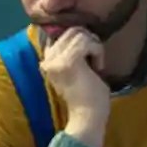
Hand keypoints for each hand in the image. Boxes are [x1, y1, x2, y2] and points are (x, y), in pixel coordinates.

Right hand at [41, 28, 110, 145]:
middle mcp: (48, 59)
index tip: (89, 54)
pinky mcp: (69, 61)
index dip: (79, 38)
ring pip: (80, 34)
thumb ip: (72, 53)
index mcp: (47, 61)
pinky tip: (99, 67)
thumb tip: (82, 32)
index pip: (61, 34)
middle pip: (71, 30)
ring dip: (95, 47)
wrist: (87, 116)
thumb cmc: (86, 96)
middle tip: (95, 60)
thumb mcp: (76, 70)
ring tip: (97, 65)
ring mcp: (56, 60)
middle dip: (89, 41)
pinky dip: (98, 51)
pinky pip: (88, 42)